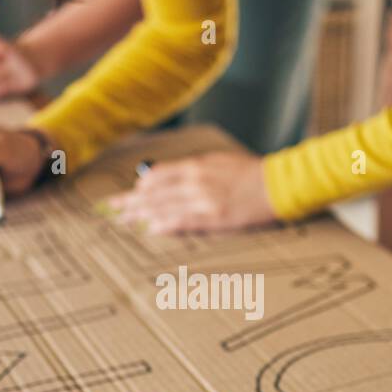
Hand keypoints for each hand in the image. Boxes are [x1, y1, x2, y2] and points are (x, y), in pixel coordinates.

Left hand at [106, 152, 277, 233]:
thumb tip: (175, 179)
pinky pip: (183, 220)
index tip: (129, 195)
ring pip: (164, 206)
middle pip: (155, 192)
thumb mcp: (221, 163)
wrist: (278, 183)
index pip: (159, 175)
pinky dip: (164, 224)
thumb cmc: (253, 174)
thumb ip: (197, 170)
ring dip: (141, 215)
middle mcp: (196, 180)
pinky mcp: (215, 216)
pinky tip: (151, 228)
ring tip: (124, 222)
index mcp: (198, 166)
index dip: (140, 187)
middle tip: (112, 211)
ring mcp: (204, 198)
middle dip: (131, 202)